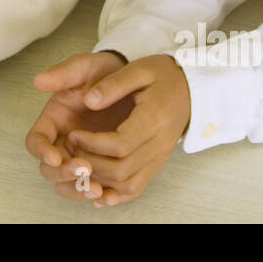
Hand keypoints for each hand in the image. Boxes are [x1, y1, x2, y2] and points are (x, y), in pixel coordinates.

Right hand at [25, 51, 128, 203]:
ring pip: (69, 185)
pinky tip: (110, 196)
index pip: (35, 142)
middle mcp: (63, 143)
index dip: (41, 151)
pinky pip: (95, 188)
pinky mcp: (103, 167)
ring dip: (79, 190)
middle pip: (50, 169)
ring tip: (98, 190)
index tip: (54, 155)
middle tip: (84, 169)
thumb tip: (38, 80)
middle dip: (63, 174)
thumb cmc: (102, 72)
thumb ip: (62, 73)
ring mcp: (82, 156)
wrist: (132, 80)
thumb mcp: (84, 67)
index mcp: (53, 121)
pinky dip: (100, 197)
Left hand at [39, 53, 191, 206]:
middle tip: (71, 148)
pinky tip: (97, 189)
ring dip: (100, 180)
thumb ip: (113, 84)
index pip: (120, 144)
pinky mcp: (157, 164)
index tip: (73, 133)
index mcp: (155, 118)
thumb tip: (88, 101)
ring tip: (80, 163)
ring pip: (128, 184)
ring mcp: (160, 157)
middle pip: (122, 169)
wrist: (190, 88)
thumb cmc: (162, 75)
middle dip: (91, 163)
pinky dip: (116, 192)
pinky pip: (137, 187)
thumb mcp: (138, 68)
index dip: (92, 143)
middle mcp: (160, 144)